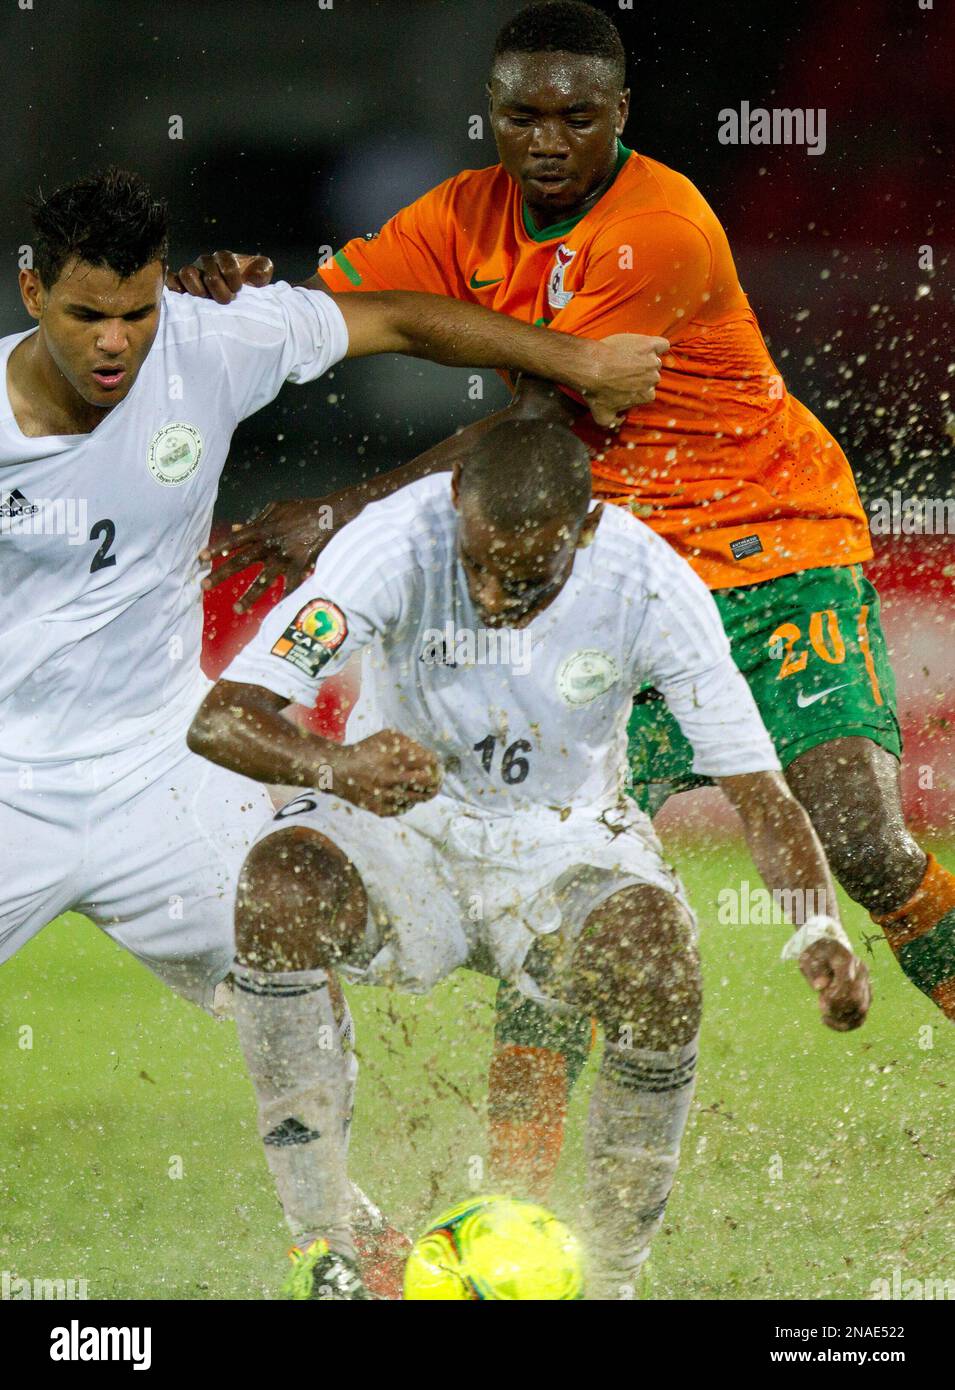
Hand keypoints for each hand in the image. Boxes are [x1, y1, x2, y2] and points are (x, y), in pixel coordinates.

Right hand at [166, 250, 273, 302]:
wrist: (235, 296)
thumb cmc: (247, 283)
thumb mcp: (261, 274)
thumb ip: (263, 269)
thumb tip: (255, 276)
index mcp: (224, 258)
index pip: (226, 261)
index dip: (233, 276)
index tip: (239, 289)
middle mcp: (206, 263)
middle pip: (207, 270)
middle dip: (219, 288)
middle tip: (227, 300)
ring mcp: (192, 272)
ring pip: (187, 273)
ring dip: (197, 289)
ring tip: (207, 301)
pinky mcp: (179, 284)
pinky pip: (171, 281)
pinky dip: (174, 287)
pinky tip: (184, 299)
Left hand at [200, 496, 346, 612]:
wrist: (330, 514)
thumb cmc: (303, 509)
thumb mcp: (276, 508)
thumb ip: (255, 520)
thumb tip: (235, 528)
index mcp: (262, 529)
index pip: (234, 540)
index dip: (217, 548)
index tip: (201, 558)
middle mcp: (269, 545)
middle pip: (240, 562)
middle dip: (221, 574)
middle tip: (204, 586)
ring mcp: (285, 557)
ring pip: (263, 580)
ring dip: (249, 596)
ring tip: (236, 609)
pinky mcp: (301, 565)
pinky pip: (291, 586)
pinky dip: (286, 600)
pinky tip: (278, 613)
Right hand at [331, 730, 441, 815]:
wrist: (337, 770)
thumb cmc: (365, 750)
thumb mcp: (385, 737)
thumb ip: (408, 742)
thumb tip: (428, 755)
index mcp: (394, 757)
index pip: (428, 762)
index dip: (436, 764)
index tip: (436, 765)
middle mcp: (391, 777)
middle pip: (426, 783)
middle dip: (435, 781)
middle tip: (437, 780)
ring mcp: (385, 795)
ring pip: (416, 799)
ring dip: (425, 794)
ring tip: (428, 791)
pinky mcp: (378, 808)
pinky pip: (401, 809)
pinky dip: (407, 804)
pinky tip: (407, 798)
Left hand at [579, 332, 668, 426]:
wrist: (591, 366)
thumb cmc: (597, 391)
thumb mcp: (602, 416)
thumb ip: (614, 422)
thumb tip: (620, 420)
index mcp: (646, 396)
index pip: (647, 392)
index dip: (636, 387)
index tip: (626, 384)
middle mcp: (653, 379)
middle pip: (652, 375)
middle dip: (641, 374)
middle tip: (625, 370)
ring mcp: (652, 361)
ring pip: (654, 360)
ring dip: (645, 359)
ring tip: (629, 357)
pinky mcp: (649, 345)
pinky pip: (662, 345)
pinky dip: (658, 345)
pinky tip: (648, 346)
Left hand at [799, 938, 871, 1031]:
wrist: (827, 949)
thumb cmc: (815, 954)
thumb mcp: (808, 959)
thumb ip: (814, 972)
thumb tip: (819, 987)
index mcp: (847, 960)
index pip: (847, 983)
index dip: (834, 998)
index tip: (821, 1002)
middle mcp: (861, 972)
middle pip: (857, 1000)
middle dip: (837, 1010)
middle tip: (821, 1007)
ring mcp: (865, 984)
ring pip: (862, 1011)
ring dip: (842, 1020)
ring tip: (825, 1018)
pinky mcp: (865, 995)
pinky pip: (861, 1015)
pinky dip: (848, 1023)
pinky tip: (831, 1022)